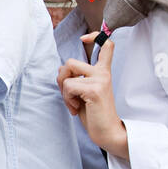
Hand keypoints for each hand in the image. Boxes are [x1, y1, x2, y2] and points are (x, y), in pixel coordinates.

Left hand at [57, 32, 129, 159]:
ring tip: (74, 103)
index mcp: (103, 72)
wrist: (107, 132)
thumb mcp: (84, 92)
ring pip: (66, 76)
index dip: (94, 36)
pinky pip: (68, 87)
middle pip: (70, 62)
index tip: (83, 39)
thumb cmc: (94, 113)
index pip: (105, 45)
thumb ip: (76, 78)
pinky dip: (67, 99)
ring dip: (64, 92)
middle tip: (69, 95)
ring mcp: (100, 80)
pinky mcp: (94, 90)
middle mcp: (103, 73)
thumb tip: (61, 68)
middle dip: (61, 79)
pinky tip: (77, 108)